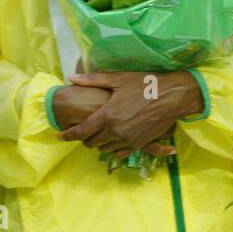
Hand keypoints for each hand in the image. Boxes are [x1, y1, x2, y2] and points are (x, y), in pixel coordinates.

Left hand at [60, 71, 201, 155]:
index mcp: (107, 115)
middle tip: (82, 130)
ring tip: (97, 133)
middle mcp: (116, 131)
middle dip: (83, 138)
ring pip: (104, 149)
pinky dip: (112, 148)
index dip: (68, 135)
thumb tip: (71, 78)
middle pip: (91, 143)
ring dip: (98, 143)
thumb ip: (93, 80)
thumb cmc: (145, 84)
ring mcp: (128, 140)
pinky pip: (120, 153)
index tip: (59, 136)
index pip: (81, 131)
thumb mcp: (118, 79)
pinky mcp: (139, 144)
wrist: (173, 97)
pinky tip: (112, 140)